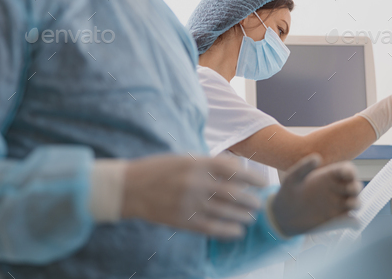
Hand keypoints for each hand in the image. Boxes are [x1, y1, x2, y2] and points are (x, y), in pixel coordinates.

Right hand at [121, 155, 265, 238]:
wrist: (129, 188)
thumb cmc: (158, 169)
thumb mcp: (184, 159)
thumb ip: (208, 165)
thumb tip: (236, 171)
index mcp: (197, 163)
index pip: (234, 170)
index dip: (252, 177)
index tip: (262, 182)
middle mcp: (197, 183)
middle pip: (234, 193)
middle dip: (250, 200)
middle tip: (257, 203)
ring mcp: (191, 203)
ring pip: (227, 212)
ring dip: (243, 215)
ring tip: (250, 216)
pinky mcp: (184, 221)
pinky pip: (213, 228)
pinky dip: (229, 230)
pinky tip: (238, 231)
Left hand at [270, 155, 361, 236]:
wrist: (283, 215)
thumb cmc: (287, 192)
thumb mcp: (293, 178)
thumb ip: (304, 167)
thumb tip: (317, 157)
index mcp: (328, 176)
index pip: (346, 170)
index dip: (350, 171)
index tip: (347, 173)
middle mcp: (336, 190)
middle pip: (354, 186)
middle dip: (355, 187)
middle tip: (351, 188)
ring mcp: (338, 205)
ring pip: (356, 203)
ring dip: (357, 203)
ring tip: (350, 204)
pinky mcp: (336, 220)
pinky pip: (351, 221)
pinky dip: (354, 223)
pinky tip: (351, 223)